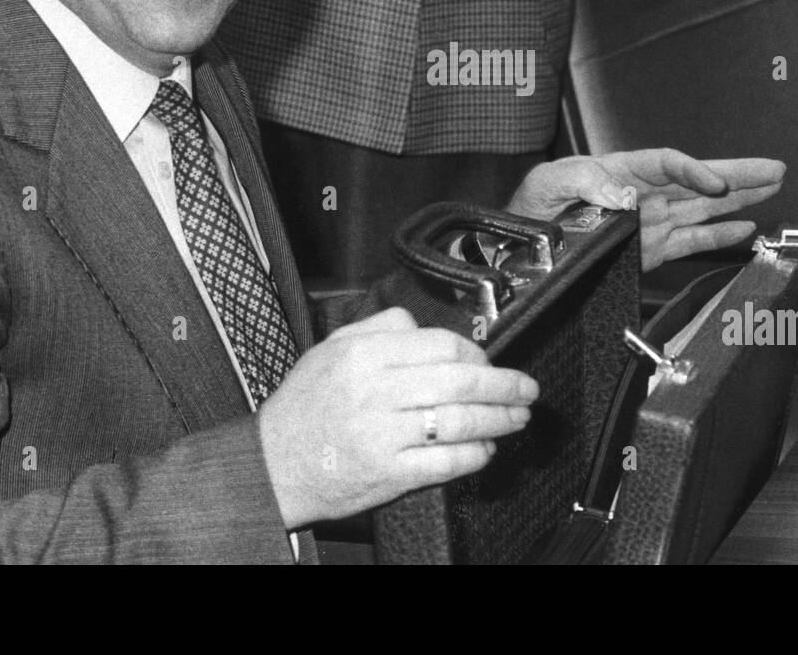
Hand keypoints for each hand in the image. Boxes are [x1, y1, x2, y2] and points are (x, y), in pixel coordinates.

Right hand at [257, 308, 537, 528]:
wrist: (271, 466)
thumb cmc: (303, 407)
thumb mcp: (330, 348)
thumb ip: (379, 327)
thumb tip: (422, 324)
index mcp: (364, 356)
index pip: (440, 345)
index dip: (476, 354)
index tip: (490, 362)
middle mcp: (375, 392)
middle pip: (460, 382)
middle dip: (504, 385)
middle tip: (526, 389)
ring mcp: (383, 435)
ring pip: (460, 421)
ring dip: (499, 419)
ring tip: (517, 417)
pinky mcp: (389, 474)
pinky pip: (446, 461)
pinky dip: (475, 455)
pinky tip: (487, 448)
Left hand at [506, 149, 785, 270]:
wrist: (522, 245)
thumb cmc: (533, 205)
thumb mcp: (550, 181)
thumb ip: (586, 181)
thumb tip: (626, 194)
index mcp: (622, 170)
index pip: (669, 164)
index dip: (695, 170)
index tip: (715, 182)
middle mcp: (643, 193)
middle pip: (698, 181)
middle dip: (738, 175)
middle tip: (774, 169)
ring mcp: (650, 222)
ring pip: (703, 208)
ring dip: (739, 200)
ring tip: (773, 188)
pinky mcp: (650, 250)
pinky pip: (690, 241)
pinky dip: (718, 237)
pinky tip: (744, 230)